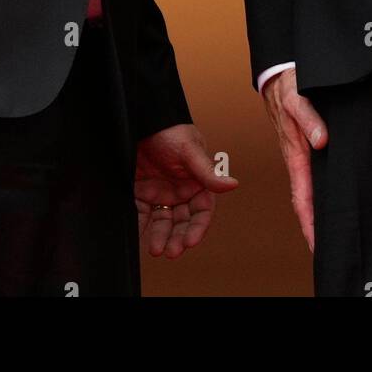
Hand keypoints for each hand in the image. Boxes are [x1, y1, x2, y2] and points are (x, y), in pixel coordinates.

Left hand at [134, 123, 237, 257]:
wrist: (140, 119)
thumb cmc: (170, 130)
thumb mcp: (189, 150)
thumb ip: (207, 172)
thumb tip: (233, 184)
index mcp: (196, 182)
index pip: (201, 211)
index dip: (197, 228)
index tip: (190, 242)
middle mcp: (180, 191)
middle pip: (182, 221)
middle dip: (177, 238)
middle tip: (171, 252)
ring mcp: (160, 192)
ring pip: (163, 222)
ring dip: (160, 237)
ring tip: (156, 250)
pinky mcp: (141, 192)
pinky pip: (142, 213)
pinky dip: (141, 226)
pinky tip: (139, 236)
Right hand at [261, 66, 326, 251]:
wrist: (278, 72)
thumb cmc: (286, 85)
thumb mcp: (297, 97)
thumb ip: (308, 117)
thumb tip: (321, 141)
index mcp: (294, 153)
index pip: (302, 197)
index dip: (309, 222)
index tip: (316, 244)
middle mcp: (297, 157)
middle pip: (306, 199)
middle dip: (314, 224)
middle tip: (328, 248)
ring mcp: (301, 151)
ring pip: (310, 188)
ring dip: (318, 209)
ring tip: (331, 230)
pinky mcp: (306, 143)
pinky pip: (313, 173)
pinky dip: (320, 189)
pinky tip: (331, 194)